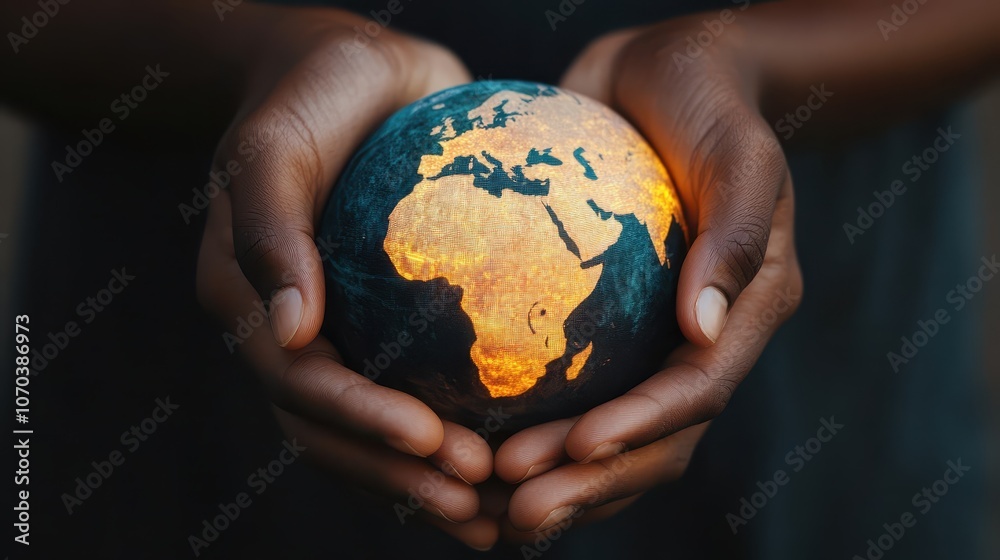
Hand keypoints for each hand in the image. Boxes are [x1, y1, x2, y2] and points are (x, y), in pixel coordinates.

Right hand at [195, 6, 497, 549]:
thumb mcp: (278, 141)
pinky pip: (418, 390)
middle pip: (333, 434)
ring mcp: (336, 337)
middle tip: (479, 498)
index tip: (436, 445)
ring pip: (371, 434)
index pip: (300, 384)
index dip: (362, 423)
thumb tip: (292, 329)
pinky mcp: (384, 327)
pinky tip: (514, 461)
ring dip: (427, 482)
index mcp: (250, 304)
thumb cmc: (315, 93)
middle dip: (400, 476)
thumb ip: (271, 228)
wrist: (357, 75)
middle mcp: (288, 335)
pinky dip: (456, 434)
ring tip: (498, 512)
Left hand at [494, 15, 802, 536]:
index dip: (642, 429)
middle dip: (591, 482)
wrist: (664, 73)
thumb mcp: (738, 149)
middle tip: (517, 510)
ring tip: (487, 502)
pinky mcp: (604, 323)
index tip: (575, 447)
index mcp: (747, 310)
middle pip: (654, 439)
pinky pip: (567, 384)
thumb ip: (735, 233)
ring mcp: (652, 338)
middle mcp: (701, 339)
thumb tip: (701, 329)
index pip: (699, 391)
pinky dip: (527, 422)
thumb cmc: (706, 98)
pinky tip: (470, 441)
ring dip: (554, 475)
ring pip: (608, 429)